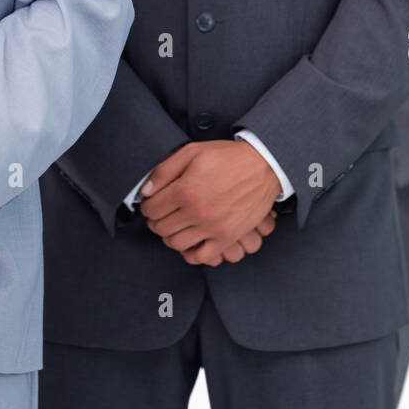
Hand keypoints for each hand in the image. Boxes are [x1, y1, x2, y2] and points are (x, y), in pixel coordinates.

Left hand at [139, 139, 281, 264]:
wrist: (263, 165)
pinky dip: (190, 253)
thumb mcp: (192, 152)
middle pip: (161, 228)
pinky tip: (190, 241)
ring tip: (174, 226)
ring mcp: (212, 227)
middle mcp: (197, 212)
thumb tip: (145, 191)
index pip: (151, 210)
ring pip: (176, 244)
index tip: (150, 204)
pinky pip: (201, 256)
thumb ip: (164, 170)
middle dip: (155, 221)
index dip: (146, 206)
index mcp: (185, 190)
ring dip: (169, 236)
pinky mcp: (227, 237)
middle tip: (160, 214)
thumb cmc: (227, 157)